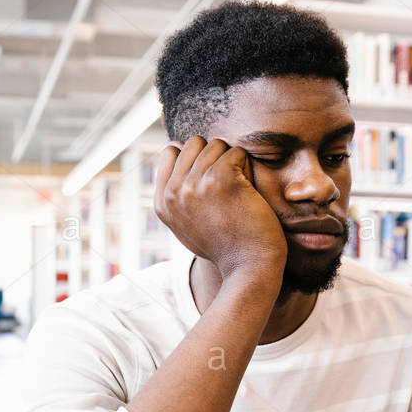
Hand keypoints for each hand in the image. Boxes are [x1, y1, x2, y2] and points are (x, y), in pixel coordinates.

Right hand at [153, 136, 286, 286]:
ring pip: (217, 145)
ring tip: (238, 189)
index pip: (171, 151)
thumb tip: (173, 151)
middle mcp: (174, 192)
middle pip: (194, 143)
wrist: (248, 267)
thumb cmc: (224, 247)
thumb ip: (176, 195)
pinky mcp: (222, 179)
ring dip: (232, 161)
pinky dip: (247, 166)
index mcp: (162, 203)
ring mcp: (195, 184)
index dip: (193, 156)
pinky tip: (248, 190)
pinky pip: (236, 152)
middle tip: (227, 183)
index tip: (209, 178)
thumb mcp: (185, 226)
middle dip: (214, 155)